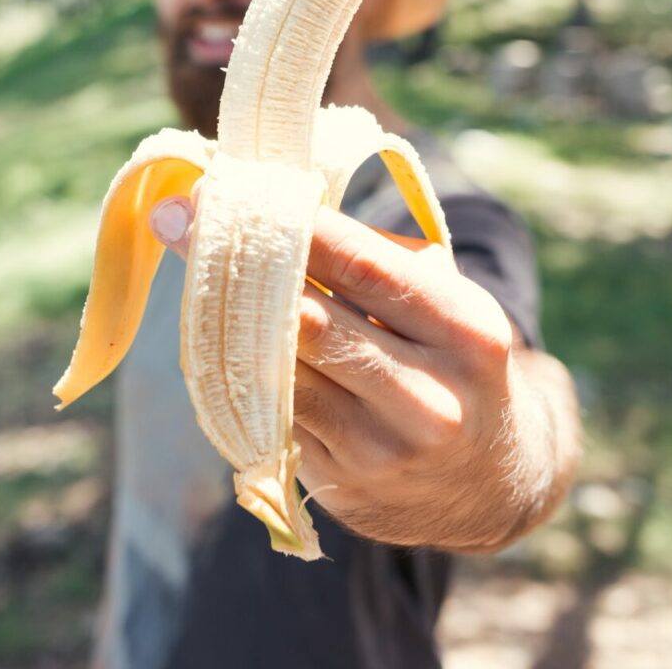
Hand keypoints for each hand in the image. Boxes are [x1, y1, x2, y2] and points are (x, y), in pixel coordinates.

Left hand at [150, 194, 575, 550]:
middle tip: (180, 219)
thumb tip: (277, 202)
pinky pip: (274, 412)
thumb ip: (379, 258)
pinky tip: (216, 336)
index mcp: (467, 330)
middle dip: (239, 265)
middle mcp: (430, 394)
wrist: (490, 482)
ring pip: (280, 369)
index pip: (363, 266)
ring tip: (190, 269)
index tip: (230, 188)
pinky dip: (243, 371)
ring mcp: (383, 448)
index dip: (290, 225)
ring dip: (227, 318)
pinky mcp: (344, 483)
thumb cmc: (451, 362)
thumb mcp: (449, 303)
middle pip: (309, 320)